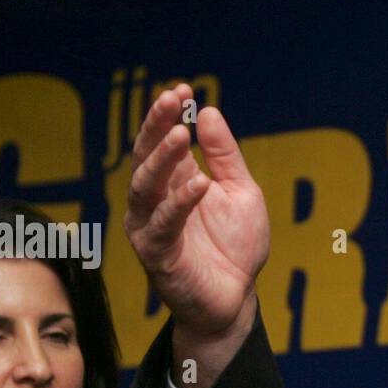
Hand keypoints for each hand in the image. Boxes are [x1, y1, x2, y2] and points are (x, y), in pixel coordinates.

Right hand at [125, 84, 269, 339]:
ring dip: (163, 159)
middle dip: (157, 127)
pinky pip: (163, 225)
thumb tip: (208, 111)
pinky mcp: (156, 255)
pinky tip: (198, 183)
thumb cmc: (235, 247)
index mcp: (173, 182)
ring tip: (182, 135)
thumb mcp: (241, 193)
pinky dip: (179, 203)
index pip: (162, 141)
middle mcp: (154, 201)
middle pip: (146, 157)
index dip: (167, 115)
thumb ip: (226, 156)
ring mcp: (150, 228)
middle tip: (172, 102)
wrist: (236, 298)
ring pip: (145, 187)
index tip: (182, 89)